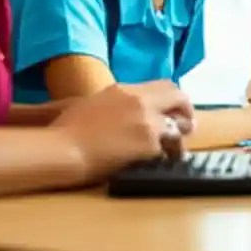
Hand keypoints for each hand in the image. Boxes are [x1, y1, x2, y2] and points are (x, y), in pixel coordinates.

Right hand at [50, 81, 194, 181]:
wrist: (63, 150)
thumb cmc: (65, 131)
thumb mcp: (89, 105)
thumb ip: (113, 103)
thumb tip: (121, 110)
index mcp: (124, 89)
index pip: (164, 85)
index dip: (173, 99)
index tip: (173, 110)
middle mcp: (140, 101)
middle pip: (179, 98)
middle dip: (186, 112)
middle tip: (187, 127)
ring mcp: (147, 121)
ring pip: (178, 127)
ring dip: (178, 140)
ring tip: (176, 152)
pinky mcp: (149, 143)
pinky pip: (166, 149)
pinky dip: (165, 157)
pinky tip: (160, 164)